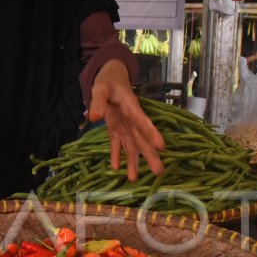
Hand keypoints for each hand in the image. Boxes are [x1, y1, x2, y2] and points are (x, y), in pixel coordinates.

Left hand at [88, 60, 164, 181]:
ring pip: (131, 146)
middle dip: (149, 156)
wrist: (110, 78)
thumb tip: (94, 117)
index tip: (162, 146)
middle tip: (159, 172)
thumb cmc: (108, 81)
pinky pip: (117, 144)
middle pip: (142, 139)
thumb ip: (98, 102)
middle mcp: (131, 120)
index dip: (152, 133)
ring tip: (133, 179)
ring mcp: (124, 126)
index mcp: (131, 108)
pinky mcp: (116, 128)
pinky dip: (116, 155)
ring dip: (133, 162)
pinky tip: (116, 169)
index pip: (143, 122)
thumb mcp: (100, 88)